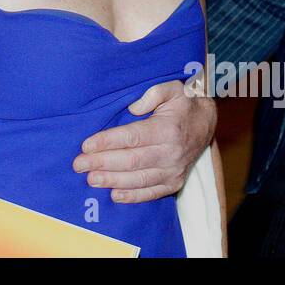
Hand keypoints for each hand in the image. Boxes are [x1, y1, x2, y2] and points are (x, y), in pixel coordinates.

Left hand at [72, 76, 216, 202]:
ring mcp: (174, 170)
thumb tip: (133, 108)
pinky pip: (152, 193)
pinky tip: (114, 195)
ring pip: (139, 179)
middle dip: (102, 163)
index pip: (132, 137)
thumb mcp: (172, 88)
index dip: (108, 142)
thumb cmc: (182, 104)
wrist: (206, 124)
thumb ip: (153, 93)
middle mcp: (171, 152)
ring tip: (90, 179)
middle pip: (131, 160)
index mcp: (167, 128)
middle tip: (79, 164)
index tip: (86, 145)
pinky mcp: (175, 182)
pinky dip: (133, 196)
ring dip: (112, 180)